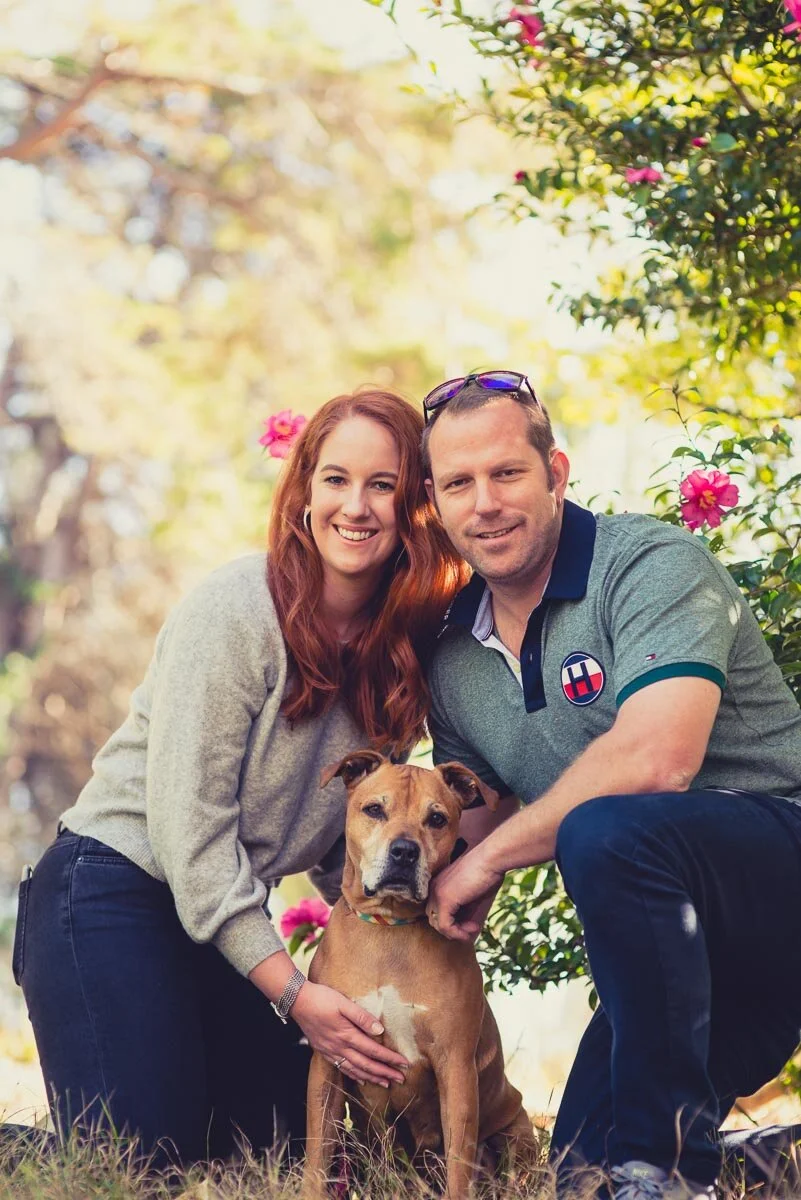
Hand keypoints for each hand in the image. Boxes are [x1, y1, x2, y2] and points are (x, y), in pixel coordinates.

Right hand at [291, 981, 408, 1087]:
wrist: (297, 1002)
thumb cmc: (322, 998)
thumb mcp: (343, 1003)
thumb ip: (362, 1017)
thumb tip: (379, 1030)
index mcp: (347, 1035)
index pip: (374, 1051)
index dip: (390, 1059)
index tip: (404, 1064)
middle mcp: (340, 1047)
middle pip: (367, 1064)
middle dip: (385, 1073)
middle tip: (401, 1079)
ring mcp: (331, 1051)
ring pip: (355, 1070)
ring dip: (372, 1077)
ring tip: (386, 1083)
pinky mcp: (324, 1051)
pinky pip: (342, 1068)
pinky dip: (354, 1075)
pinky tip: (362, 1079)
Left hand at [427, 847, 503, 941]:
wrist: (491, 859)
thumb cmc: (487, 872)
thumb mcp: (473, 895)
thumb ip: (464, 910)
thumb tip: (463, 928)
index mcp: (439, 884)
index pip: (436, 911)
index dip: (452, 922)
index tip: (471, 923)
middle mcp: (434, 888)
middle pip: (434, 918)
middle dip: (452, 928)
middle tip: (472, 927)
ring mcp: (437, 893)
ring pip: (437, 924)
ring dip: (456, 932)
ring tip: (473, 928)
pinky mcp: (445, 899)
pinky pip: (445, 926)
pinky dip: (458, 933)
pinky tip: (472, 928)